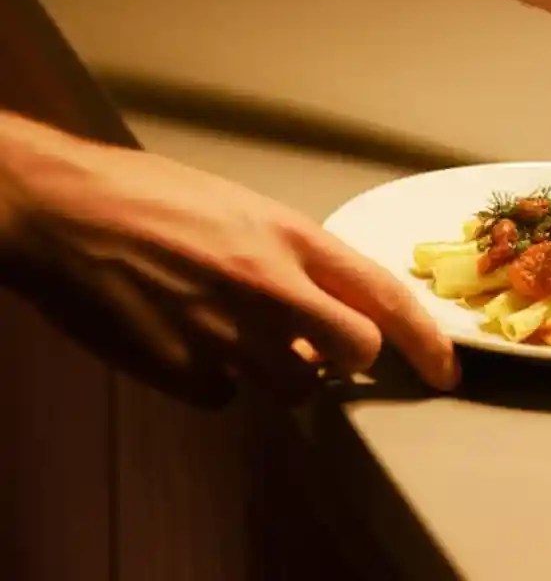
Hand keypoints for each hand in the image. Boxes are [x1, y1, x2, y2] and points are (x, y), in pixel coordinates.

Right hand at [0, 118, 457, 405]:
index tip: (447, 371)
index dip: (427, 340)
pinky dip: (214, 381)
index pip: (385, 296)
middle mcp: (270, 286)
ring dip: (277, 373)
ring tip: (230, 330)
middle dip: (348, 360)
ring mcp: (227, 331)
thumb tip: (324, 311)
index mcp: (289, 236)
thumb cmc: (148, 197)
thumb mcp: (241, 210)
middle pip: (356, 352)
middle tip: (317, 348)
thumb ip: (292, 259)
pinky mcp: (182, 368)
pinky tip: (182, 339)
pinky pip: (224, 397)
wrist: (61, 208)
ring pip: (293, 386)